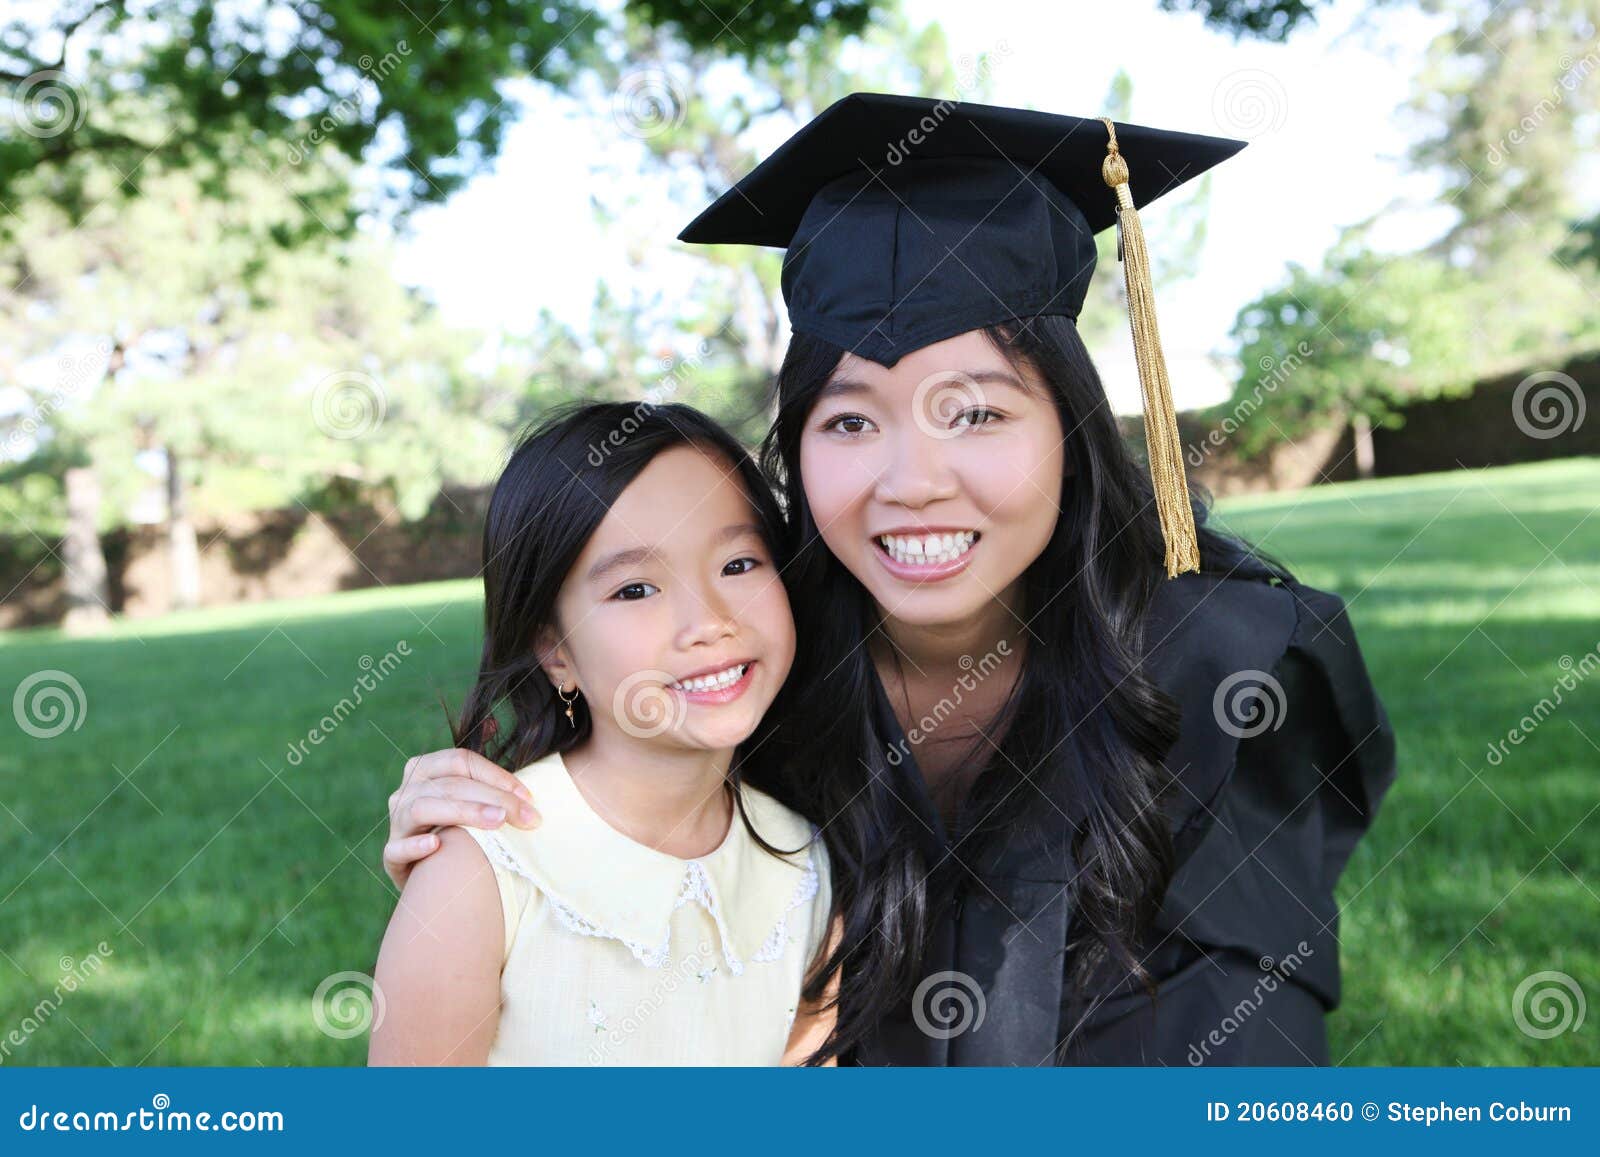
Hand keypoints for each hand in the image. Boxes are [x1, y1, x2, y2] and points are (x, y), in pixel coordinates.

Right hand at [383, 748, 540, 888]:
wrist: (434, 877)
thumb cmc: (459, 831)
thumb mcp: (471, 802)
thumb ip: (489, 788)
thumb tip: (517, 775)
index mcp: (425, 770)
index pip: (460, 761)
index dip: (496, 775)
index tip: (528, 797)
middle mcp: (406, 792)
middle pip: (449, 785)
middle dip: (492, 797)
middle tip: (525, 816)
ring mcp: (396, 823)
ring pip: (423, 808)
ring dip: (463, 812)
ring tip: (497, 821)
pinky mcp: (391, 857)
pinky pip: (396, 848)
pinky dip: (415, 845)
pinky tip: (436, 845)